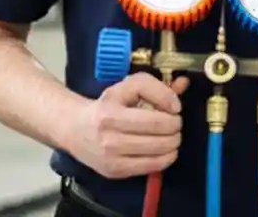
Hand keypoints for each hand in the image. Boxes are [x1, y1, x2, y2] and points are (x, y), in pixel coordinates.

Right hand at [64, 72, 188, 179]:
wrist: (75, 129)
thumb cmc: (105, 105)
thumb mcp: (126, 86)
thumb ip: (154, 85)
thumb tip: (181, 86)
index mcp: (111, 114)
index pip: (156, 118)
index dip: (173, 112)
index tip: (174, 108)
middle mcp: (110, 140)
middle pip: (161, 138)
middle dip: (176, 128)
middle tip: (174, 122)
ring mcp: (112, 159)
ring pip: (159, 154)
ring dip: (173, 143)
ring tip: (170, 135)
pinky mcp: (116, 171)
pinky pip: (152, 167)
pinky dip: (165, 158)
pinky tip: (164, 149)